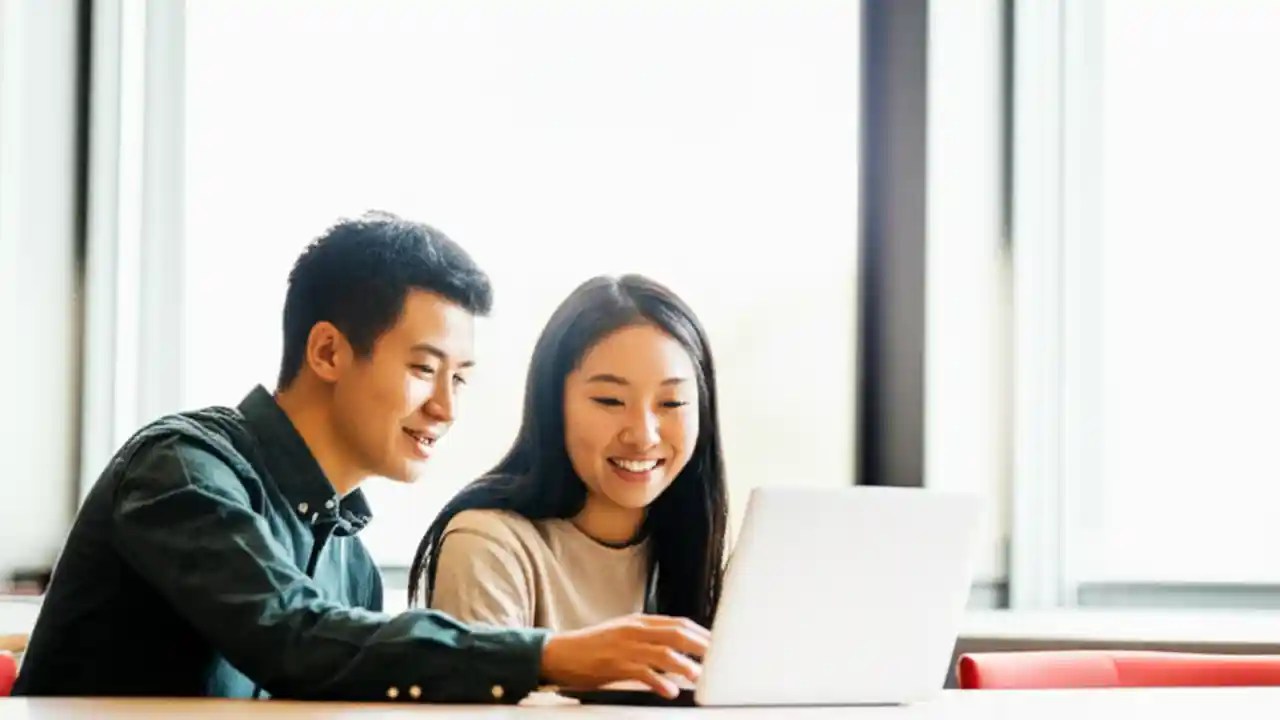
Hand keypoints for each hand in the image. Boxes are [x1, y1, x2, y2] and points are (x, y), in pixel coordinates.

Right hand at [539, 614, 710, 698]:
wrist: (561, 654)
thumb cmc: (594, 647)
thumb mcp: (623, 634)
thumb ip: (648, 637)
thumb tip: (677, 649)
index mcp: (639, 622)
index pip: (678, 623)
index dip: (701, 633)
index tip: (718, 645)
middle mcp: (634, 631)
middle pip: (676, 633)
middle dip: (700, 646)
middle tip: (717, 659)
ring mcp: (625, 647)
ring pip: (662, 652)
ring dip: (684, 665)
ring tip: (698, 676)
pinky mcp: (615, 665)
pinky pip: (643, 673)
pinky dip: (659, 682)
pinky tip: (671, 691)